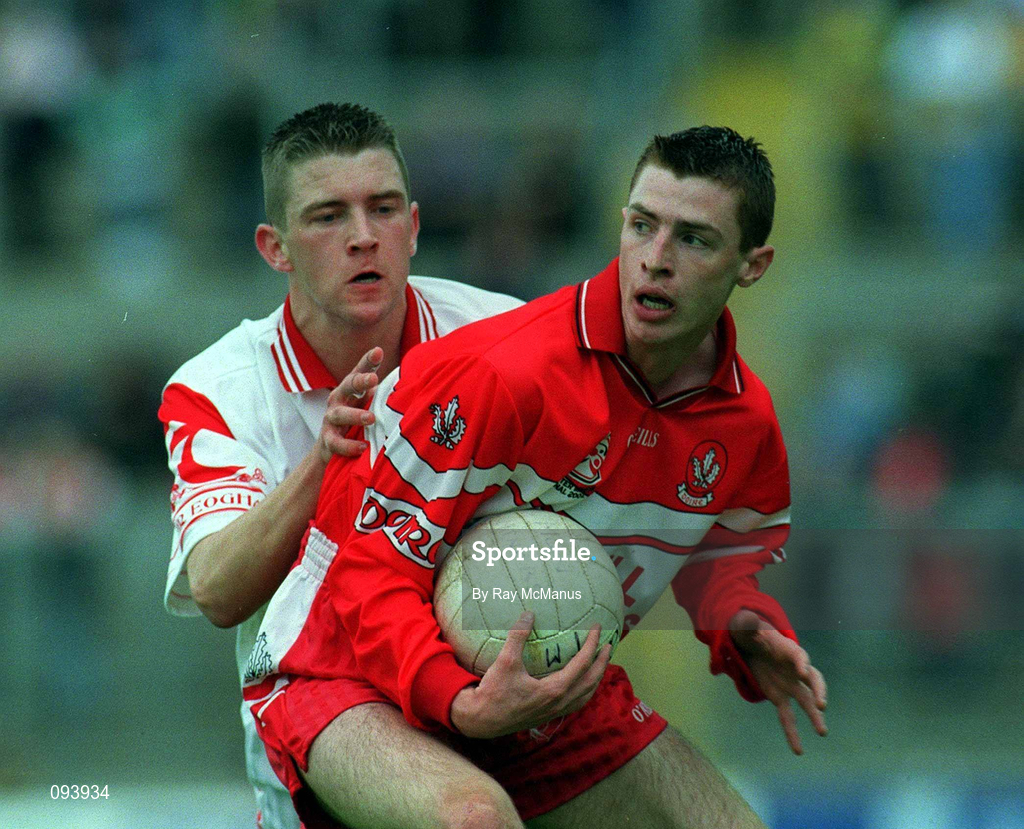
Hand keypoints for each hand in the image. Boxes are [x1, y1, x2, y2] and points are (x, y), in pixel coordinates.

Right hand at [317, 347, 382, 462]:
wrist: (329, 447)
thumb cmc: (355, 419)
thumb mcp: (368, 403)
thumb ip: (383, 393)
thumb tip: (411, 381)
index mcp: (350, 389)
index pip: (360, 371)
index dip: (368, 361)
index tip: (378, 352)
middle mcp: (339, 400)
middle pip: (347, 386)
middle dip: (360, 381)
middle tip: (373, 379)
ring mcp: (331, 419)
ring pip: (340, 414)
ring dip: (355, 415)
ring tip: (371, 418)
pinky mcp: (328, 440)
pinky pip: (336, 443)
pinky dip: (349, 445)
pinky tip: (362, 447)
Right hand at [450, 612, 611, 738]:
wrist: (482, 720)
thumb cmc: (494, 691)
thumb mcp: (505, 661)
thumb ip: (518, 636)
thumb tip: (529, 614)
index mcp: (555, 690)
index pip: (582, 664)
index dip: (592, 644)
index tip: (597, 628)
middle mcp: (560, 702)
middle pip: (591, 681)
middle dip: (602, 662)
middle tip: (608, 644)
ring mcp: (555, 711)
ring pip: (586, 695)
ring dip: (596, 678)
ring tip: (600, 663)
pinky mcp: (548, 715)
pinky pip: (576, 702)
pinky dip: (584, 690)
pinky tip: (579, 683)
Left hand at [729, 610, 826, 754]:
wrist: (750, 643)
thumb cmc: (750, 632)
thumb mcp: (745, 626)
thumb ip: (746, 625)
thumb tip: (746, 620)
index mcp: (788, 650)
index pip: (799, 656)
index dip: (801, 662)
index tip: (802, 670)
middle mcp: (795, 670)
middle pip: (812, 680)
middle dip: (818, 692)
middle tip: (822, 705)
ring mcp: (789, 685)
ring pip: (806, 702)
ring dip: (814, 717)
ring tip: (822, 733)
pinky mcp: (779, 697)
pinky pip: (787, 717)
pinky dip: (792, 733)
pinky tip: (798, 750)